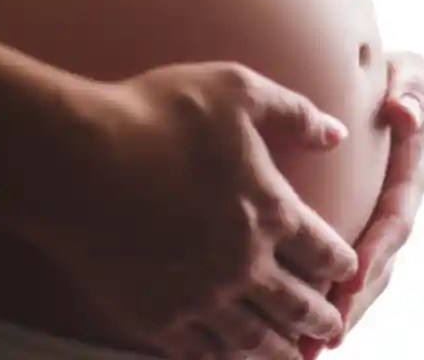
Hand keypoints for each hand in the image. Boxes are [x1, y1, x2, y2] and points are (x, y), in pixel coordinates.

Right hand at [33, 62, 357, 359]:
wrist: (77, 159)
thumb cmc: (155, 116)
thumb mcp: (237, 90)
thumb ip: (294, 112)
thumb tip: (337, 133)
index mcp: (271, 211)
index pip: (324, 250)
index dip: (341, 263)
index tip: (346, 271)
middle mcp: (244, 263)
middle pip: (297, 303)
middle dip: (321, 317)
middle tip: (334, 329)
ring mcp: (200, 296)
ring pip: (254, 337)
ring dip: (280, 350)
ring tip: (294, 358)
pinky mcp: (155, 316)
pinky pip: (201, 351)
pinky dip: (223, 359)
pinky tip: (229, 358)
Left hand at [300, 52, 423, 357]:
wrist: (381, 86)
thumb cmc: (394, 80)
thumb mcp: (411, 75)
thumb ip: (413, 90)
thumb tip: (404, 112)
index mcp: (409, 177)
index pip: (394, 220)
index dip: (376, 249)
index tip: (353, 275)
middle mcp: (395, 209)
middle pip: (377, 268)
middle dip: (352, 303)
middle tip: (326, 334)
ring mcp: (375, 226)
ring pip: (359, 282)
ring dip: (335, 317)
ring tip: (306, 353)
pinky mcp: (353, 234)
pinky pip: (339, 274)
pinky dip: (320, 304)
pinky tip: (289, 335)